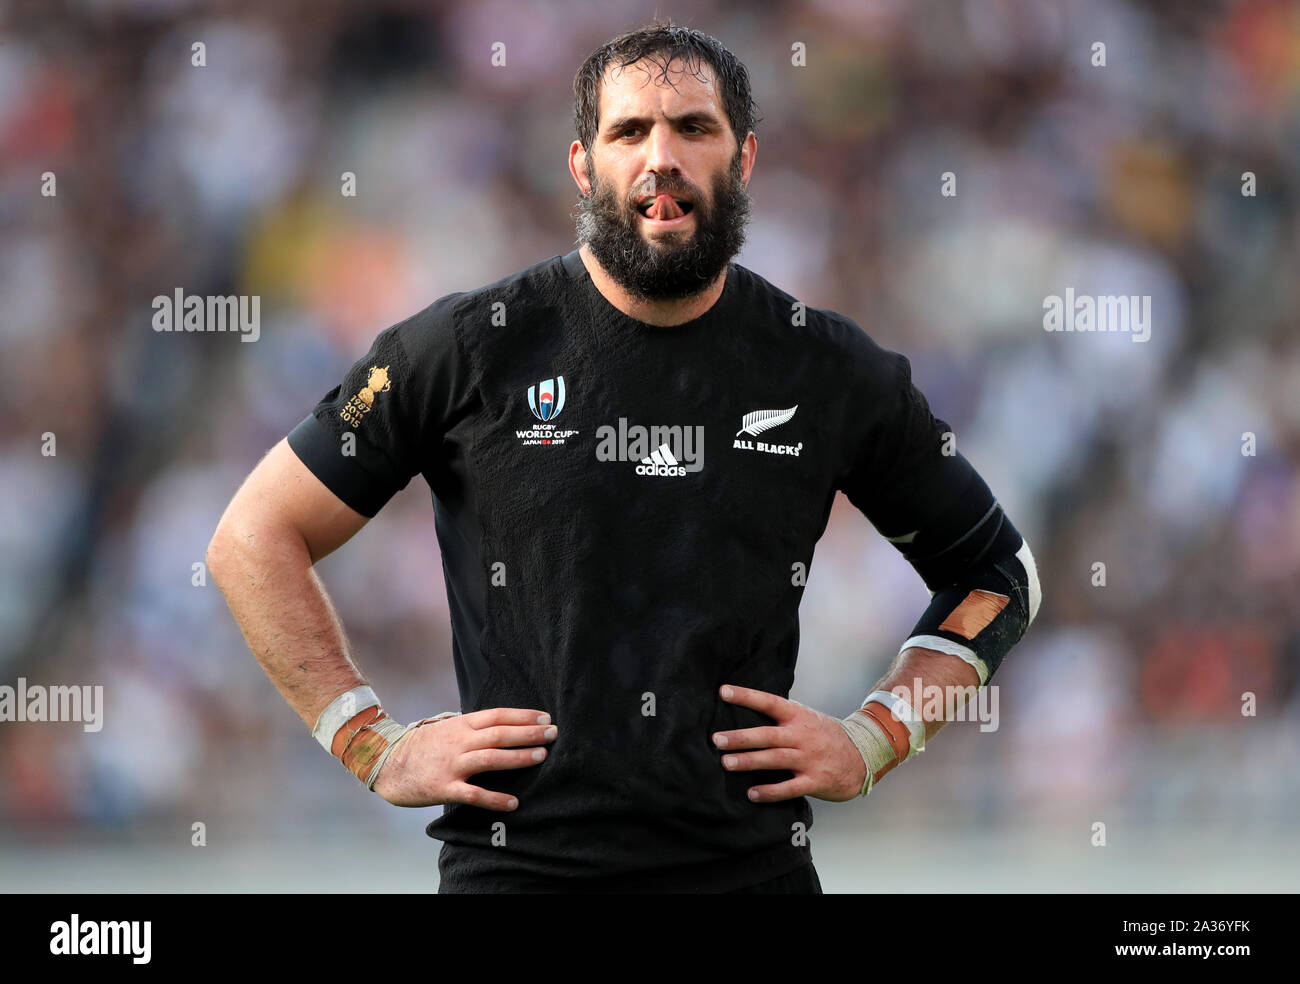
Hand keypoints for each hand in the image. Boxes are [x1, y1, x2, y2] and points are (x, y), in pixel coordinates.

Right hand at [372, 707, 556, 808]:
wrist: (385, 763)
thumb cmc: (421, 746)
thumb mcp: (446, 728)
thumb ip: (471, 727)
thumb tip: (501, 725)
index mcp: (461, 725)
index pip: (497, 715)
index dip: (522, 715)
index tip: (545, 717)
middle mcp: (459, 742)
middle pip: (499, 733)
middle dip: (528, 733)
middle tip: (553, 733)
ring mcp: (452, 764)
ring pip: (491, 758)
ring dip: (518, 757)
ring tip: (541, 757)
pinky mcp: (444, 787)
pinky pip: (474, 794)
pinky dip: (495, 798)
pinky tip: (513, 803)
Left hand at [712, 685, 866, 802]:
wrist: (863, 755)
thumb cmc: (826, 736)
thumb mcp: (807, 718)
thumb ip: (782, 717)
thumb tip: (746, 712)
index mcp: (799, 716)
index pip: (769, 702)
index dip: (746, 696)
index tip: (723, 692)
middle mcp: (802, 736)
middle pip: (768, 735)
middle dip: (741, 738)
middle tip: (717, 740)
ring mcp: (809, 759)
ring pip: (775, 759)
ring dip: (750, 761)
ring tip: (726, 763)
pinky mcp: (815, 781)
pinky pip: (789, 788)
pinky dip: (770, 792)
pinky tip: (752, 794)